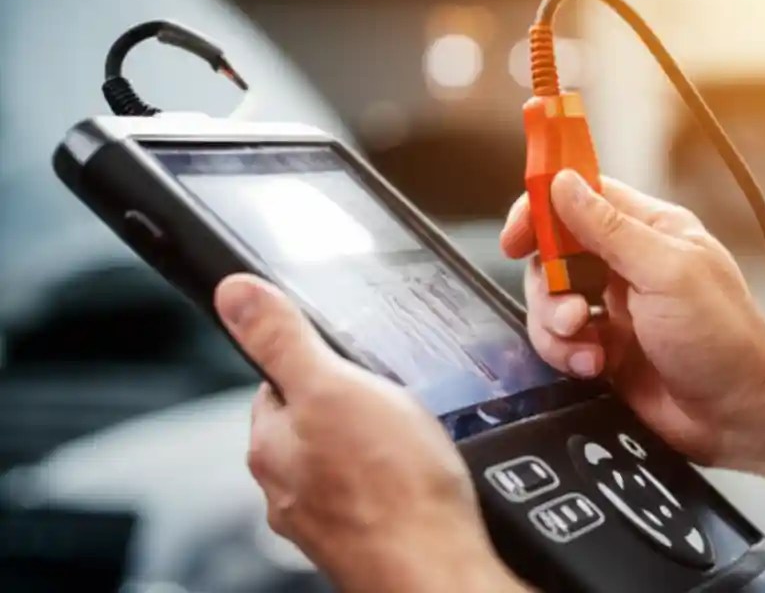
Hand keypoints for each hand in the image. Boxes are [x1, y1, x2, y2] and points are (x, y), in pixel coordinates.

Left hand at [213, 274, 527, 592]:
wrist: (438, 570)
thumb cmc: (391, 490)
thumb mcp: (334, 386)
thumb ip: (282, 339)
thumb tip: (233, 292)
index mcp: (273, 445)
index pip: (276, 385)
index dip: (313, 362)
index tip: (343, 358)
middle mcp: (290, 488)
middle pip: (313, 424)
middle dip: (350, 406)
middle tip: (391, 396)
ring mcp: (329, 520)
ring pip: (346, 463)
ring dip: (375, 446)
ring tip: (411, 438)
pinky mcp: (369, 538)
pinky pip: (377, 494)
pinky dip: (396, 482)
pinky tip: (422, 478)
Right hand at [500, 171, 764, 469]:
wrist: (740, 416)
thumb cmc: (722, 338)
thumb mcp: (666, 273)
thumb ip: (609, 229)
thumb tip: (562, 182)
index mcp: (650, 231)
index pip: (582, 197)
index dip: (542, 209)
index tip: (517, 236)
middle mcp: (628, 265)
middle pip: (553, 253)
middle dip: (548, 284)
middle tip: (572, 311)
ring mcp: (614, 309)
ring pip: (549, 300)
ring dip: (556, 325)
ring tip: (588, 349)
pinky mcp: (602, 350)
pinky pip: (558, 341)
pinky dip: (566, 354)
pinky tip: (594, 367)